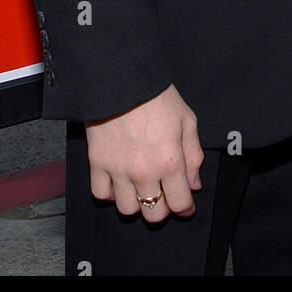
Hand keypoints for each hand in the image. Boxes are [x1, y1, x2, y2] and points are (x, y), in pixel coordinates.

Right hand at [85, 84, 203, 223]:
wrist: (122, 77)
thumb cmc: (157, 96)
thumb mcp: (187, 120)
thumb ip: (193, 155)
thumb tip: (193, 184)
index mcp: (170, 161)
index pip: (180, 204)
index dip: (186, 209)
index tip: (186, 205)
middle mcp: (144, 172)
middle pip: (154, 214)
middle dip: (163, 208)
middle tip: (163, 195)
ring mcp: (118, 170)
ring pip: (127, 209)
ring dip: (136, 203)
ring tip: (140, 188)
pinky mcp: (97, 163)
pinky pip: (101, 194)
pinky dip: (110, 193)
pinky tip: (118, 182)